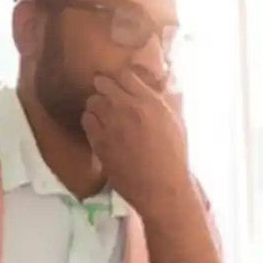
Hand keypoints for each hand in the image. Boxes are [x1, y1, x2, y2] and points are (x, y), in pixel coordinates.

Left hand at [82, 70, 189, 212]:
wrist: (161, 188)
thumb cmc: (174, 158)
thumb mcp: (176, 124)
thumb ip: (160, 103)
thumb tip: (150, 89)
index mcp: (151, 103)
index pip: (126, 75)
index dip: (121, 79)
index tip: (121, 85)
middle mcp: (128, 109)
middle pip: (103, 84)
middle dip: (105, 89)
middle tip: (109, 98)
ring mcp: (111, 125)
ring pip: (91, 101)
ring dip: (97, 106)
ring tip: (105, 116)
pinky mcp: (99, 141)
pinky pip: (87, 121)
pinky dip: (92, 122)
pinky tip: (101, 130)